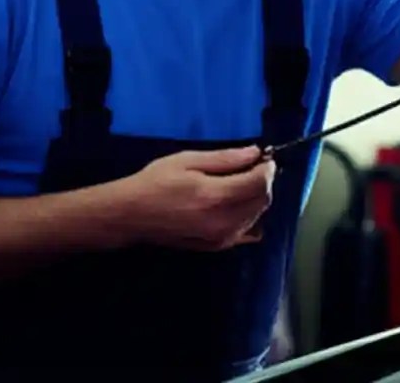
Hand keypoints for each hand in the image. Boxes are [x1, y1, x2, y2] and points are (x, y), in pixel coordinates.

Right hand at [114, 145, 275, 251]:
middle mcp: (223, 221)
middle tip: (253, 168)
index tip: (264, 157)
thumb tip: (256, 152)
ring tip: (241, 184)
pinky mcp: (217, 247)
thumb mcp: (188, 160)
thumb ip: (225, 158)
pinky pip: (248, 232)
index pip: (259, 183)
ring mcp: (222, 238)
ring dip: (257, 198)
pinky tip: (237, 205)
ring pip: (258, 216)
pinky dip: (250, 217)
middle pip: (263, 200)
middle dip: (264, 182)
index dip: (267, 168)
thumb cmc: (156, 182)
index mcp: (215, 196)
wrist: (132, 215)